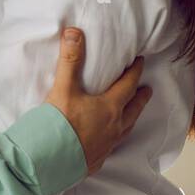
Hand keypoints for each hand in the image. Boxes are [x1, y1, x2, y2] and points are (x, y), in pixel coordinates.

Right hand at [45, 27, 151, 174]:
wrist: (47, 162)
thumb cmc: (58, 124)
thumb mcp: (63, 88)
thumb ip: (70, 60)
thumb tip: (74, 32)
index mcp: (109, 108)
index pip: (128, 85)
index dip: (135, 72)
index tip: (140, 62)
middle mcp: (113, 128)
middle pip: (133, 109)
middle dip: (141, 97)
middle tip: (147, 90)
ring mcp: (106, 146)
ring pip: (126, 129)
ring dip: (132, 118)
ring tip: (133, 113)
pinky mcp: (96, 160)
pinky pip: (113, 146)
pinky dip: (115, 137)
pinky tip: (109, 139)